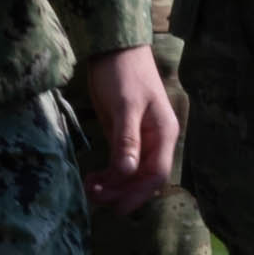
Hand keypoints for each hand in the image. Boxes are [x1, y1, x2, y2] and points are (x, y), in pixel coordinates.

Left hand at [74, 43, 178, 209]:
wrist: (115, 49)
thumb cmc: (124, 73)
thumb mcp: (125, 106)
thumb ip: (127, 139)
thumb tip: (127, 172)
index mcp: (163, 133)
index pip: (156, 173)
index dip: (137, 193)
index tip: (115, 205)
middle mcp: (155, 140)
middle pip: (143, 178)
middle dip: (121, 192)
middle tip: (94, 196)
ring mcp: (140, 140)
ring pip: (130, 174)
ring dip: (113, 186)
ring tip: (89, 189)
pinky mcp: (124, 136)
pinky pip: (119, 164)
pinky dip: (108, 175)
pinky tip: (93, 179)